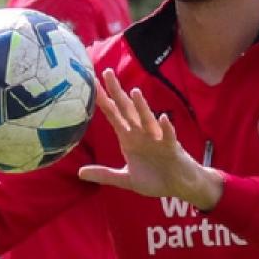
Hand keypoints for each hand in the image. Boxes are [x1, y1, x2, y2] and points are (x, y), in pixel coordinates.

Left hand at [78, 69, 222, 210]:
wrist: (180, 186)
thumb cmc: (155, 180)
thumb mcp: (126, 179)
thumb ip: (104, 174)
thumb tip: (79, 173)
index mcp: (128, 138)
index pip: (113, 115)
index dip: (102, 100)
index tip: (91, 83)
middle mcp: (141, 134)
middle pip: (127, 110)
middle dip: (117, 92)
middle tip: (107, 72)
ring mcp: (157, 139)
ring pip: (147, 120)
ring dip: (141, 107)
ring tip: (134, 92)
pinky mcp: (171, 149)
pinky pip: (168, 136)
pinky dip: (165, 128)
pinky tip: (162, 119)